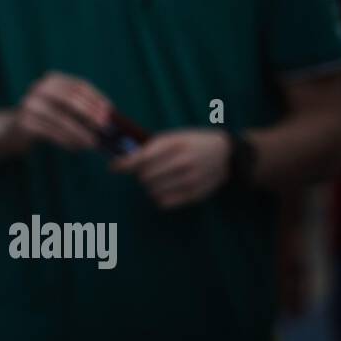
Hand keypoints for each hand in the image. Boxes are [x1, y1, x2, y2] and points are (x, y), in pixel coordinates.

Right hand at [7, 71, 112, 151]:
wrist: (10, 130)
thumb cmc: (44, 119)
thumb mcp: (61, 108)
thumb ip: (80, 109)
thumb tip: (108, 118)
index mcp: (51, 80)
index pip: (79, 85)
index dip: (96, 98)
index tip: (109, 112)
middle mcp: (39, 88)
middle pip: (71, 99)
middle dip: (90, 114)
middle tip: (103, 127)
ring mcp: (30, 104)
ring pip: (62, 119)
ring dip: (80, 132)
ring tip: (92, 143)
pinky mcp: (24, 122)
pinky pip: (51, 133)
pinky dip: (67, 141)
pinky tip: (77, 147)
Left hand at [110, 129, 229, 207]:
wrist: (226, 154)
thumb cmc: (192, 143)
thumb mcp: (173, 137)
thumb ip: (150, 147)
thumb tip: (123, 159)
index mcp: (175, 144)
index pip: (143, 157)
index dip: (125, 164)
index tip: (113, 167)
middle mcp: (183, 162)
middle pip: (145, 176)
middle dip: (141, 174)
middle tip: (146, 170)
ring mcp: (190, 179)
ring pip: (153, 191)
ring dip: (150, 186)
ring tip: (158, 179)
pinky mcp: (195, 194)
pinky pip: (164, 202)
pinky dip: (159, 197)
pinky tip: (164, 189)